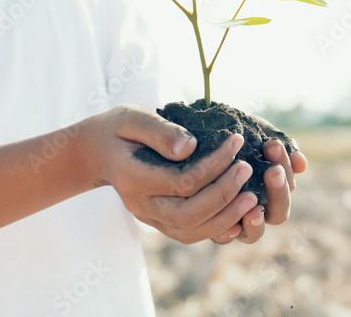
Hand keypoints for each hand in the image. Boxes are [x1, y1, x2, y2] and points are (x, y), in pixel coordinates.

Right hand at [80, 104, 259, 243]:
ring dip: (226, 216)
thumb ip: (160, 131)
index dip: (214, 164)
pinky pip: (189, 234)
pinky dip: (216, 227)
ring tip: (252, 195)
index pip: (182, 181)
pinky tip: (238, 213)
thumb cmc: (119, 129)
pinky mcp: (159, 222)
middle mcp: (140, 205)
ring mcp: (149, 218)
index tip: (236, 141)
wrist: (98, 152)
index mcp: (132, 177)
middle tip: (247, 169)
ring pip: (191, 231)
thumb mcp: (133, 118)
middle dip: (224, 194)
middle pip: (189, 214)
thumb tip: (190, 146)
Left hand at [210, 117, 307, 244]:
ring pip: (256, 232)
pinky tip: (230, 222)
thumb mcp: (255, 133)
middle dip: (279, 192)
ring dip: (258, 219)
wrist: (194, 132)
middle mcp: (258, 206)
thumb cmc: (228, 134)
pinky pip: (224, 237)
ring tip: (253, 202)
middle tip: (272, 170)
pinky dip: (229, 232)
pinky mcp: (212, 227)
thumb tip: (302, 164)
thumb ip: (281, 147)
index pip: (288, 187)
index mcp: (272, 186)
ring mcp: (237, 219)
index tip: (274, 146)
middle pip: (279, 213)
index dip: (286, 170)